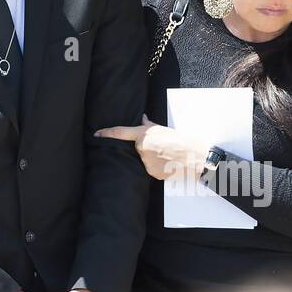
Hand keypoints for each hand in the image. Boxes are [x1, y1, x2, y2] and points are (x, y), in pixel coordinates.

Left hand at [95, 115, 209, 179]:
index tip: (96, 134)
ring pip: (145, 160)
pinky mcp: (152, 173)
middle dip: (147, 149)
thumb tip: (142, 118)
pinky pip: (151, 169)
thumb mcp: (164, 129)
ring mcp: (146, 162)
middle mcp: (142, 148)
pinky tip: (169, 164)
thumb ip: (149, 125)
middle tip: (163, 149)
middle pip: (138, 149)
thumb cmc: (182, 141)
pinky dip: (158, 167)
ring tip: (168, 157)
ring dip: (153, 158)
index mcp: (144, 135)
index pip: (120, 133)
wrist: (194, 157)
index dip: (106, 133)